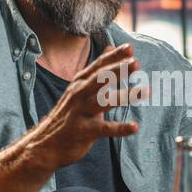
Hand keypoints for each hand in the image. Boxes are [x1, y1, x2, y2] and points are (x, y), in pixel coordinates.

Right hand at [28, 43, 144, 168]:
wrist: (45, 145)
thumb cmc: (68, 114)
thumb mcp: (80, 88)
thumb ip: (98, 69)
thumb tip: (111, 46)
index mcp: (80, 83)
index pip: (99, 66)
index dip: (114, 57)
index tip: (130, 48)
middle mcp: (79, 94)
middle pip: (100, 79)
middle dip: (118, 70)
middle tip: (136, 62)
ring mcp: (81, 112)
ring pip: (104, 101)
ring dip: (125, 95)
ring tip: (146, 91)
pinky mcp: (83, 131)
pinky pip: (104, 129)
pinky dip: (120, 128)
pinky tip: (135, 127)